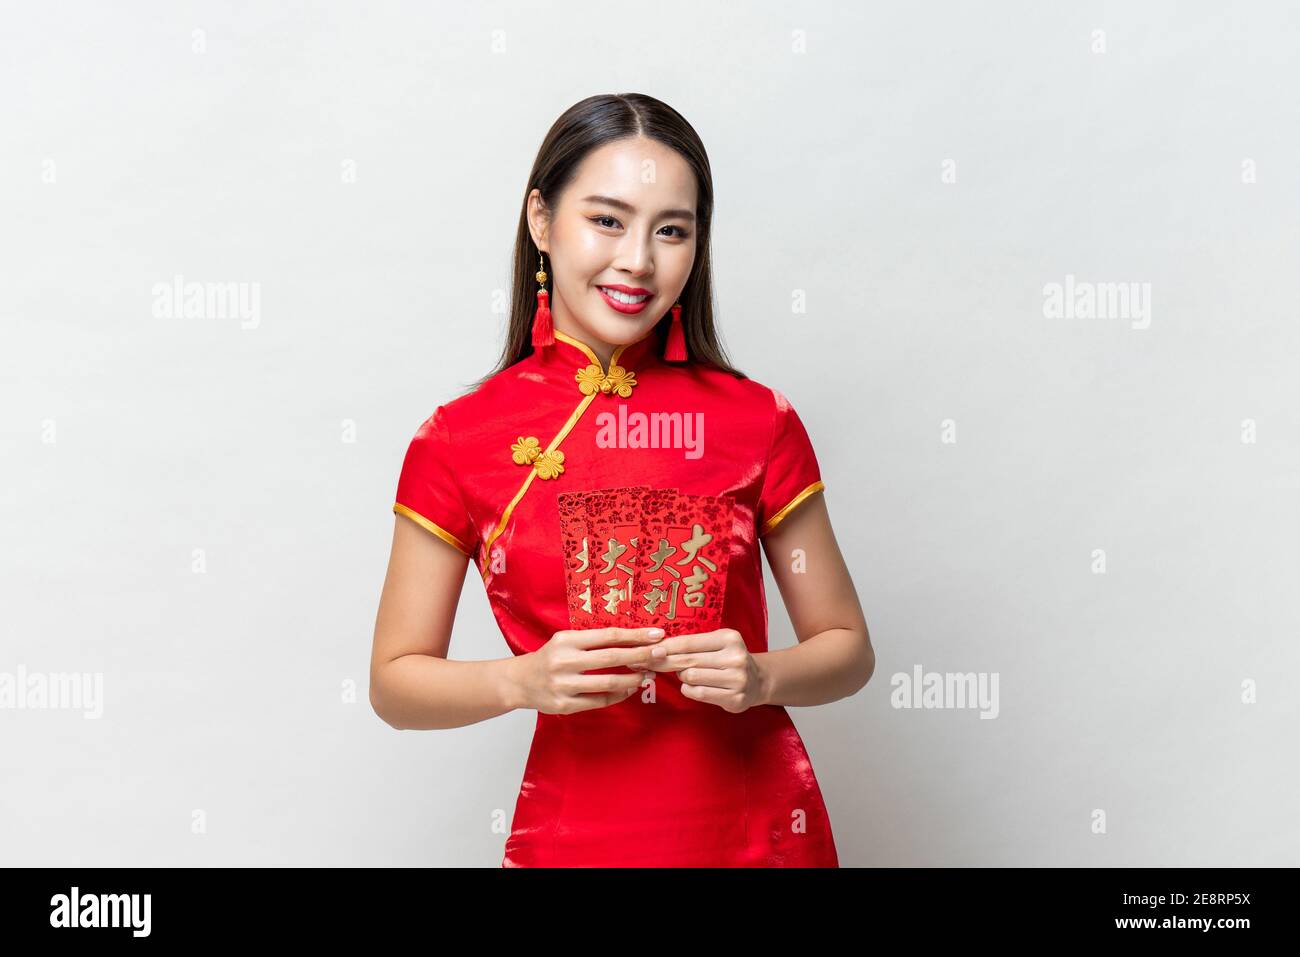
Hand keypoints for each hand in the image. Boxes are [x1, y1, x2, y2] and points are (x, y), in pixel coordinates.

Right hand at [508, 626, 664, 714]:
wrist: (518, 682)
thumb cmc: (549, 657)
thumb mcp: (565, 641)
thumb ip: (592, 640)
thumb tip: (632, 640)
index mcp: (567, 641)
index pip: (608, 636)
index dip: (635, 635)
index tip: (657, 634)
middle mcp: (564, 662)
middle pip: (611, 658)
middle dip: (641, 655)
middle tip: (662, 654)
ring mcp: (564, 685)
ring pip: (607, 683)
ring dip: (632, 679)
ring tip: (647, 674)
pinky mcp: (564, 705)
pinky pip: (599, 701)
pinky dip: (617, 695)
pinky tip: (628, 689)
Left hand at [640, 628, 765, 712]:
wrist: (758, 681)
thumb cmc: (728, 659)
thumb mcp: (716, 643)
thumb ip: (692, 644)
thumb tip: (657, 647)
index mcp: (729, 638)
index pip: (689, 642)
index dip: (666, 647)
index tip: (648, 650)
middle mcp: (735, 658)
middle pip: (688, 661)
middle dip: (665, 662)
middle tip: (647, 662)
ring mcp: (737, 680)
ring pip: (691, 677)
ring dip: (682, 677)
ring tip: (687, 674)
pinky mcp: (735, 699)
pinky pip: (698, 694)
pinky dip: (689, 690)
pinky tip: (693, 686)